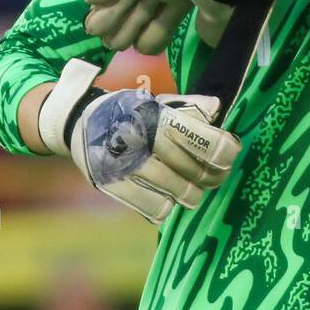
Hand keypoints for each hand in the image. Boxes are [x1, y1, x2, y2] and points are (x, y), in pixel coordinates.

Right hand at [38, 59, 240, 223]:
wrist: (78, 122)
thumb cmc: (129, 112)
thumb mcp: (156, 101)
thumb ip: (188, 107)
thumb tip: (218, 110)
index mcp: (151, 114)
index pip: (198, 136)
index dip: (221, 149)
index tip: (231, 154)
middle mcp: (136, 138)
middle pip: (190, 168)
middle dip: (211, 175)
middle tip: (217, 176)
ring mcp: (121, 164)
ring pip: (175, 191)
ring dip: (191, 193)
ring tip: (194, 191)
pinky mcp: (109, 185)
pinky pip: (151, 207)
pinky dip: (165, 206)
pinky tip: (168, 199)